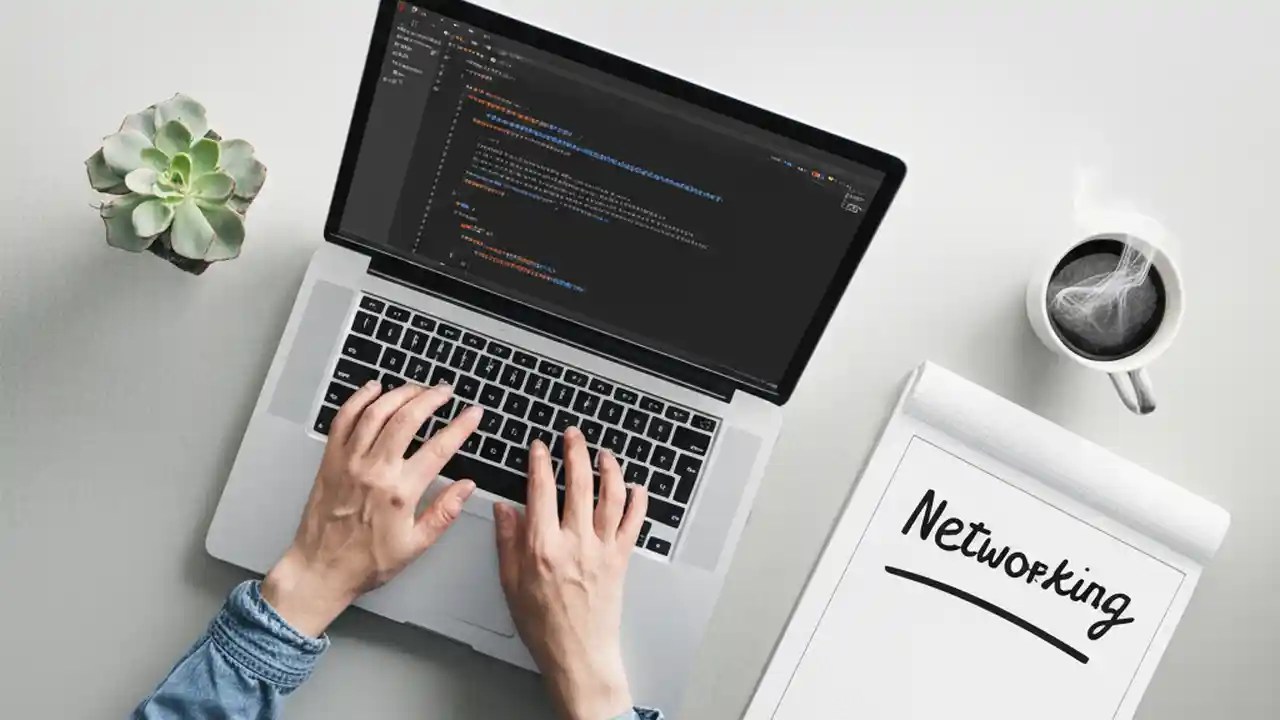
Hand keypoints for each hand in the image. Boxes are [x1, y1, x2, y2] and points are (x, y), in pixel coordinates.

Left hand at [262, 380, 481, 635]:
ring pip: (376, 412)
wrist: (319, 570)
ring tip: (417, 388)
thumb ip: (444, 512)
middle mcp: (374, 471)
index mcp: (400, 493)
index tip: (473, 414)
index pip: (439, 448)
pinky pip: (344, 419)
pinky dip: (359, 399)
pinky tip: (374, 390)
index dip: (461, 426)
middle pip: (407, 419)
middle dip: (431, 398)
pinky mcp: (330, 460)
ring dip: (400, 393)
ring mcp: (350, 462)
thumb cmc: (365, 562)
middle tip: (445, 391)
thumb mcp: (415, 545)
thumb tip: (467, 487)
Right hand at [494, 427, 648, 719]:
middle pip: (578, 484)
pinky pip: (633, 523)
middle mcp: (575, 543)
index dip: (540, 462)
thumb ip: (507, 542)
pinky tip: (636, 487)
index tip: (539, 447)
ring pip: (610, 497)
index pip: (540, 491)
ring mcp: (602, 549)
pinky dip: (638, 501)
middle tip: (573, 435)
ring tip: (603, 453)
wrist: (578, 654)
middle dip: (575, 452)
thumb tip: (505, 509)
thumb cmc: (543, 625)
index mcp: (542, 547)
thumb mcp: (511, 583)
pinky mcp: (621, 559)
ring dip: (608, 469)